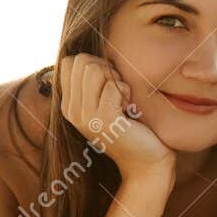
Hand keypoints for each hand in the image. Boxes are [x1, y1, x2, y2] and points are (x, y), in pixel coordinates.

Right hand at [56, 54, 173, 179]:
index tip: (109, 85)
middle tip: (119, 93)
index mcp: (69, 103)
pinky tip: (130, 111)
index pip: (71, 61)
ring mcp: (84, 116)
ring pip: (94, 68)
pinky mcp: (102, 120)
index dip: (95, 64)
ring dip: (116, 80)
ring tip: (123, 101)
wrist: (146, 161)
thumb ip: (94, 80)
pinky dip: (127, 92)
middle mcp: (71, 110)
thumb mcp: (108, 100)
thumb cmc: (133, 126)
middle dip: (106, 69)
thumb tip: (87, 54)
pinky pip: (113, 86)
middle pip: (82, 60)